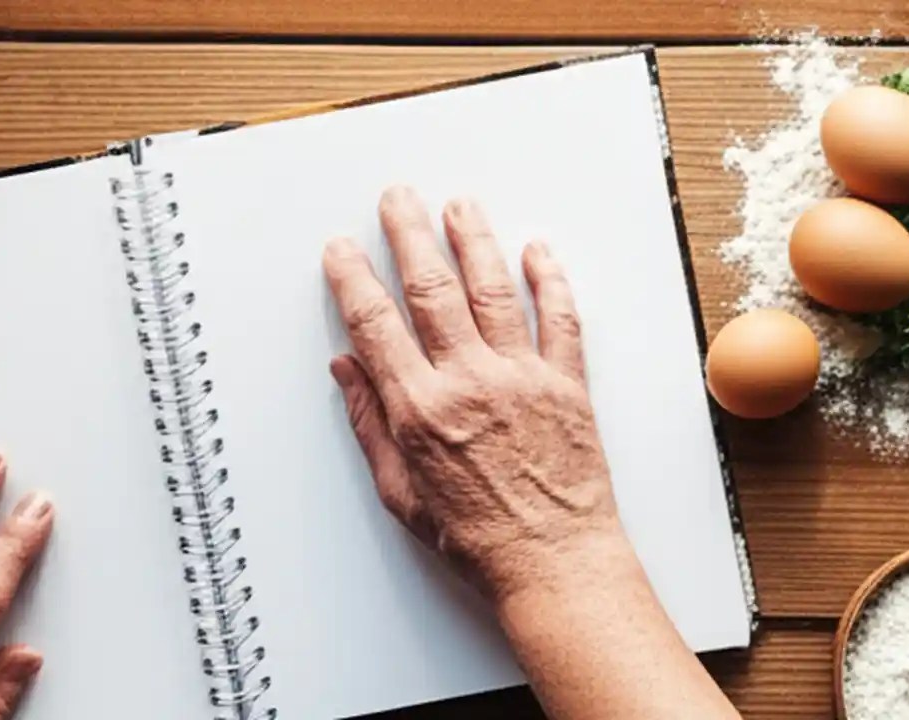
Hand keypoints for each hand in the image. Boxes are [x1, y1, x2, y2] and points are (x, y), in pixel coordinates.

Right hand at [324, 186, 616, 601]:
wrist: (554, 562)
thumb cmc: (477, 539)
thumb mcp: (401, 493)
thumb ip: (372, 425)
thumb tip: (347, 371)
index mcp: (422, 410)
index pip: (376, 326)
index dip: (353, 280)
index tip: (341, 252)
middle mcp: (470, 382)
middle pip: (431, 291)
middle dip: (409, 236)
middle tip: (397, 200)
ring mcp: (522, 377)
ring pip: (492, 290)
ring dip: (473, 240)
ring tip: (458, 205)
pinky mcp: (566, 384)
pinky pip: (560, 319)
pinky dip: (550, 280)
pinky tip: (536, 251)